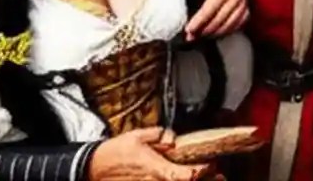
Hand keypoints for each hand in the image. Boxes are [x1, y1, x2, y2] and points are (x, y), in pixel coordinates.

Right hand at [87, 127, 211, 179]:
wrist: (92, 169)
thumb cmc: (114, 153)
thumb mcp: (137, 136)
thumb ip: (159, 135)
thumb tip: (172, 139)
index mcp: (156, 168)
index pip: (186, 175)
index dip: (203, 171)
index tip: (212, 165)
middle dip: (206, 180)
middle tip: (220, 176)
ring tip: (212, 178)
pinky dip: (176, 180)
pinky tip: (185, 177)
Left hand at [185, 0, 248, 40]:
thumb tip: (187, 15)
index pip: (209, 10)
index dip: (197, 21)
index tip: (188, 29)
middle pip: (218, 20)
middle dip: (203, 30)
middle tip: (192, 36)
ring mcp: (243, 5)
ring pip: (227, 26)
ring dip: (213, 34)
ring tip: (202, 36)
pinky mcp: (247, 11)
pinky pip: (236, 27)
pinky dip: (225, 33)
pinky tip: (215, 34)